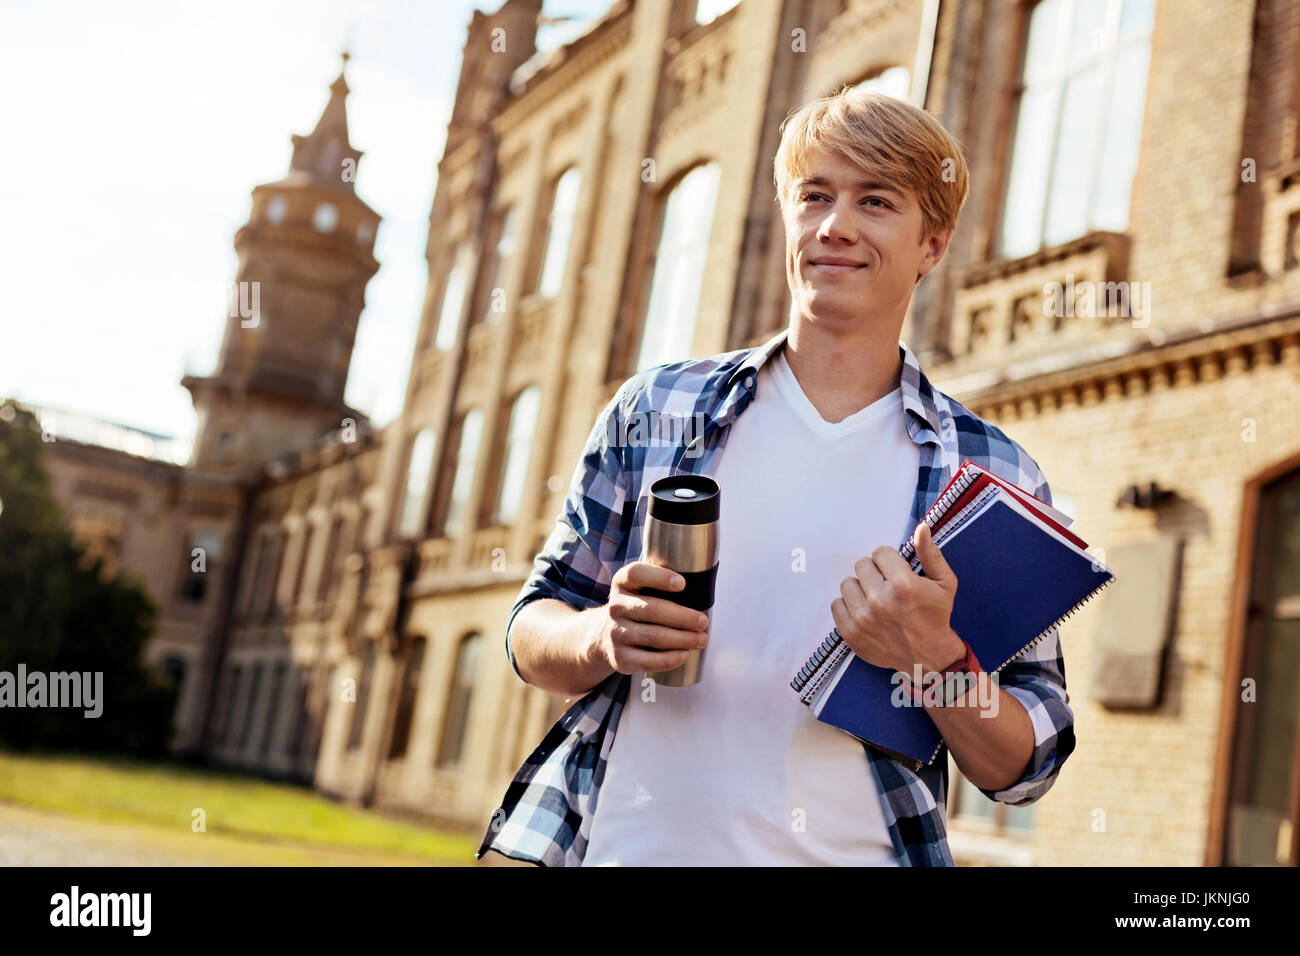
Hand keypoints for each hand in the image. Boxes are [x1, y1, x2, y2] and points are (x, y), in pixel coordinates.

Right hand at [590, 561, 709, 674]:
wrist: (605, 636)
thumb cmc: (636, 608)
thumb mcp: (640, 588)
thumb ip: (662, 582)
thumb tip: (702, 586)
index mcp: (622, 583)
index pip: (635, 574)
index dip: (658, 577)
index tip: (682, 583)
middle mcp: (615, 607)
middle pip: (651, 609)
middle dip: (682, 616)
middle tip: (703, 621)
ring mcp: (615, 633)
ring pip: (652, 636)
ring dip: (682, 639)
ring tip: (701, 639)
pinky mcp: (620, 657)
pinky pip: (647, 660)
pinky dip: (669, 659)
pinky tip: (685, 655)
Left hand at [830, 523, 963, 675]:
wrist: (928, 657)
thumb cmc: (936, 616)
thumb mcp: (944, 583)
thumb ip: (931, 554)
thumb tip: (922, 527)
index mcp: (903, 584)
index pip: (879, 552)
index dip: (889, 562)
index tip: (897, 574)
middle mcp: (880, 600)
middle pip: (861, 565)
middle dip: (874, 573)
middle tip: (887, 588)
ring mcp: (863, 618)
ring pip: (847, 583)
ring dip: (860, 589)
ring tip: (875, 600)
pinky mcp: (850, 633)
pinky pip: (836, 604)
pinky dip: (848, 606)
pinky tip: (865, 613)